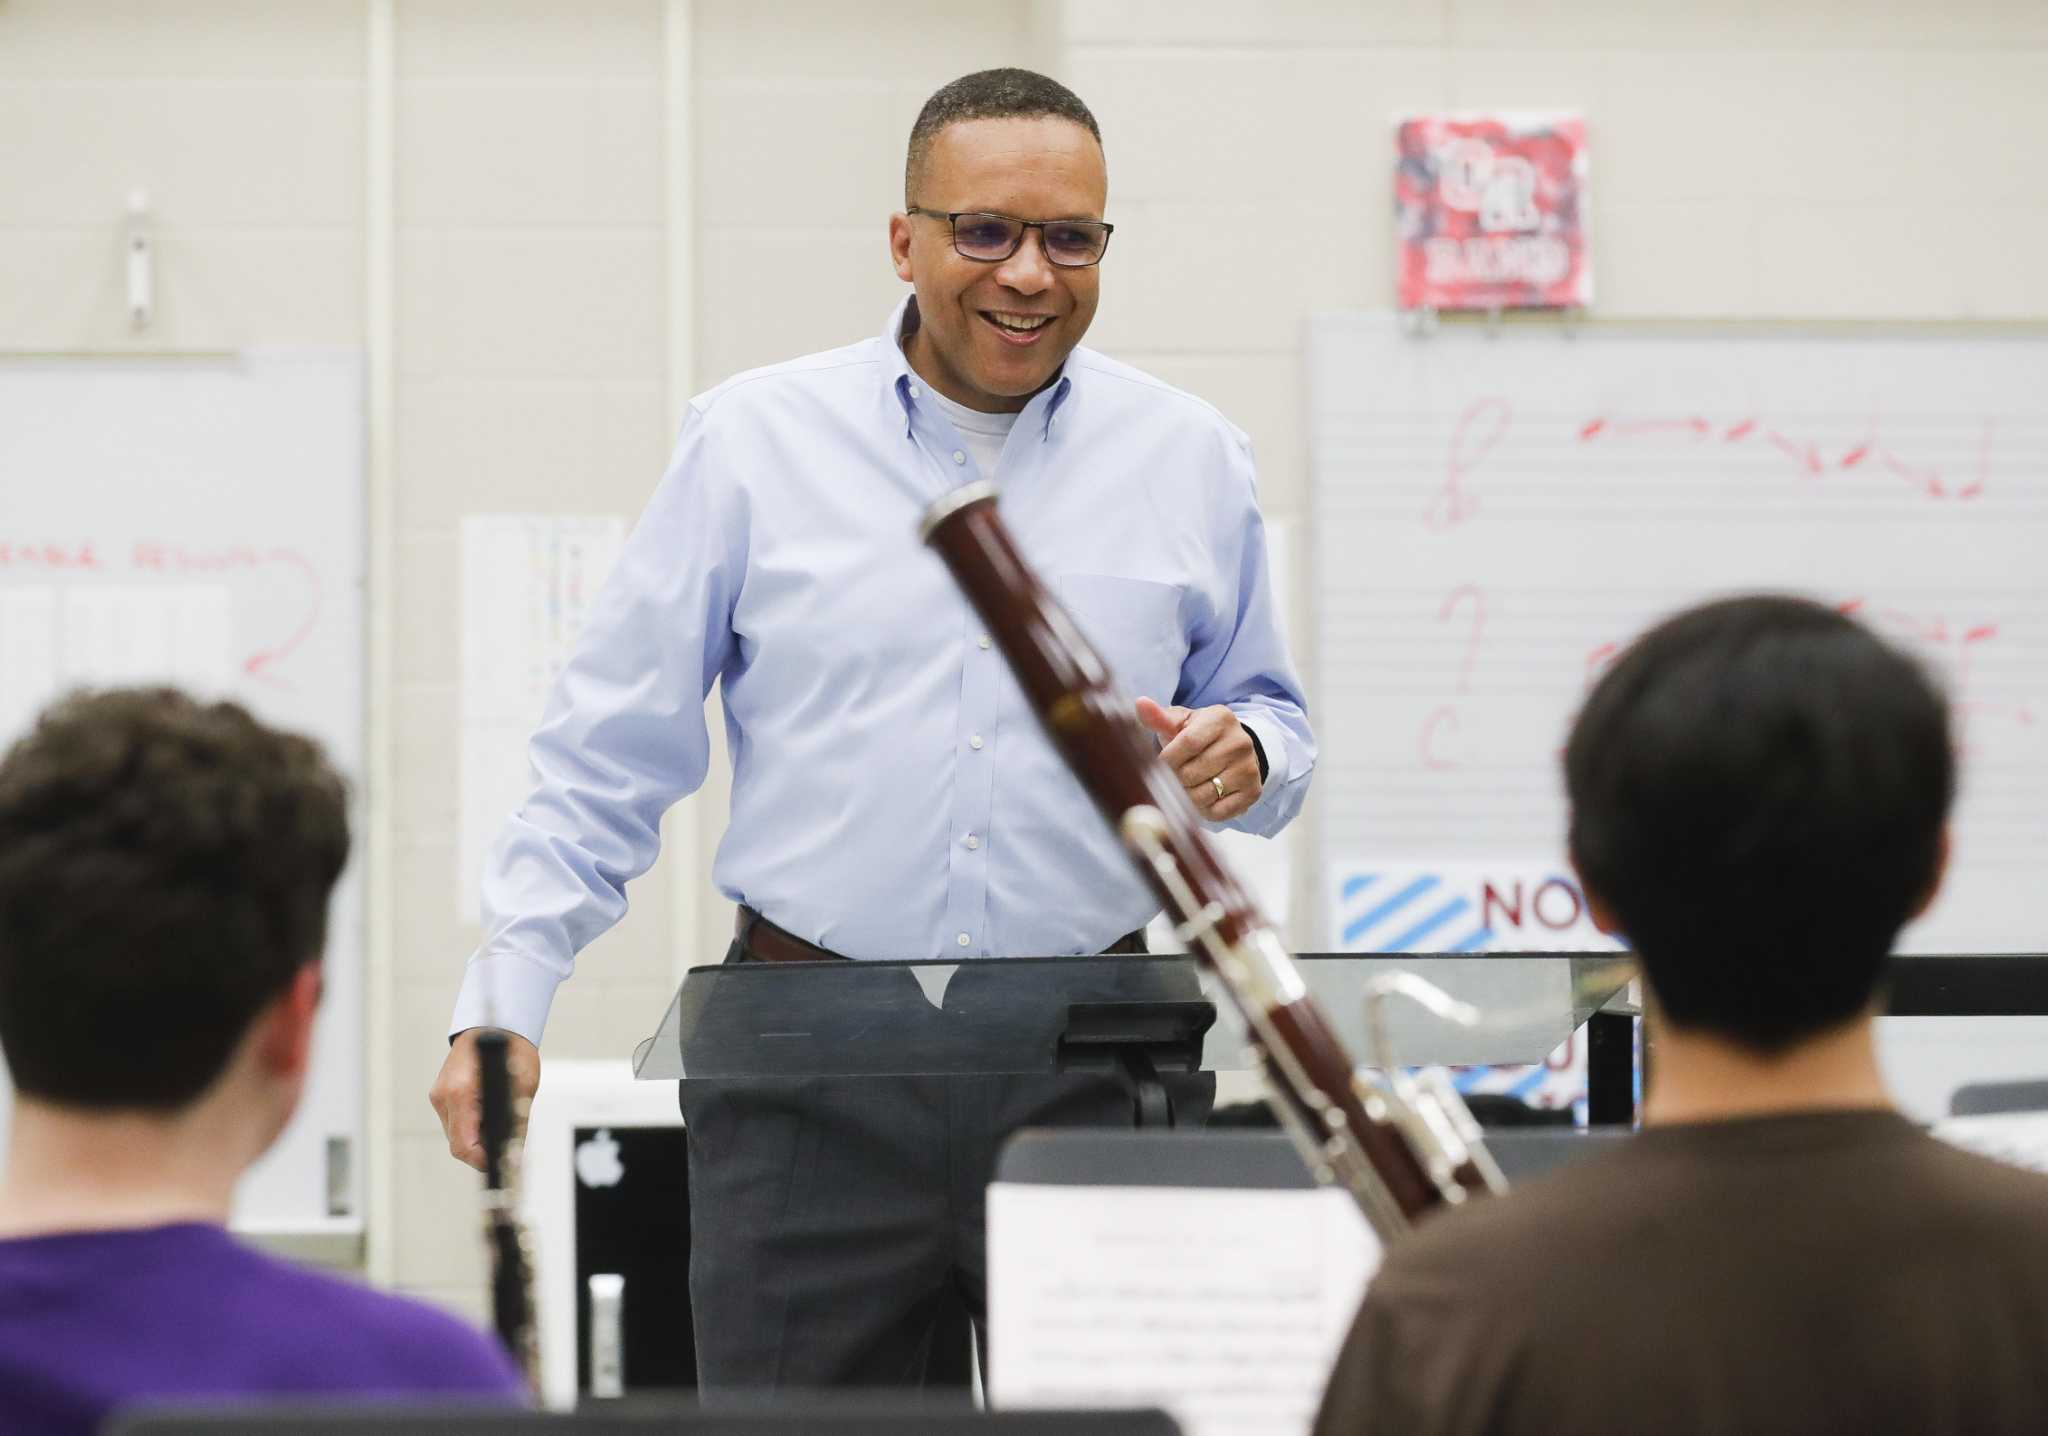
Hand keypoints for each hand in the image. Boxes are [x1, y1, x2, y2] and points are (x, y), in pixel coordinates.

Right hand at [430, 1027, 540, 1171]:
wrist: (493, 1024)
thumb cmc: (511, 1049)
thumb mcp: (523, 1086)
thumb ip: (517, 1121)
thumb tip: (515, 1154)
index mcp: (461, 1093)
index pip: (464, 1146)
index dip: (482, 1161)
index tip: (501, 1164)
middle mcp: (444, 1096)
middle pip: (459, 1144)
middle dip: (483, 1151)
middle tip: (507, 1150)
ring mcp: (439, 1095)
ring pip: (456, 1135)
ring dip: (477, 1139)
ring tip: (501, 1130)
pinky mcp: (441, 1094)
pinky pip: (455, 1121)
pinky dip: (472, 1126)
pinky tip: (489, 1118)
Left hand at [1135, 697, 1261, 821]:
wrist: (1231, 750)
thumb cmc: (1197, 736)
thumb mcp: (1180, 723)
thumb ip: (1159, 717)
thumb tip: (1141, 703)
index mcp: (1220, 718)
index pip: (1187, 743)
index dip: (1167, 760)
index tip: (1159, 764)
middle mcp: (1240, 741)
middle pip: (1192, 773)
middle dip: (1175, 780)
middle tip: (1173, 777)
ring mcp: (1249, 768)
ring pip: (1203, 795)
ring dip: (1187, 798)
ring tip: (1186, 787)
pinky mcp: (1253, 791)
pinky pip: (1218, 812)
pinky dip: (1205, 810)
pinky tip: (1204, 797)